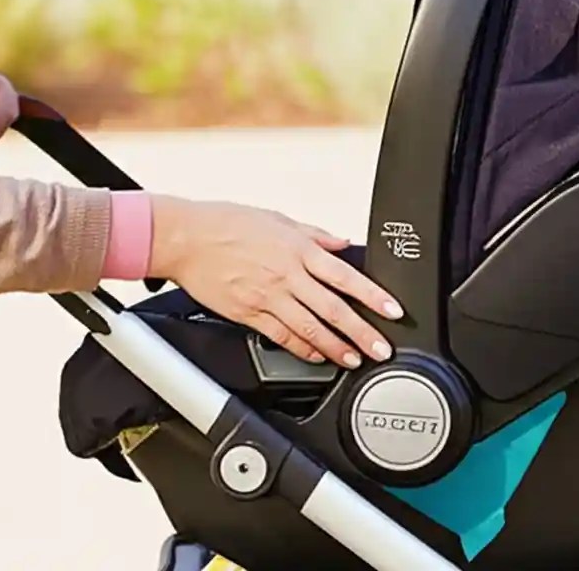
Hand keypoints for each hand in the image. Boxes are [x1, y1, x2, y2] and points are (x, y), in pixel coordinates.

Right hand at [148, 197, 401, 367]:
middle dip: (361, 332)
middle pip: (333, 309)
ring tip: (354, 360)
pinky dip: (302, 348)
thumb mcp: (278, 218)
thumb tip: (343, 242)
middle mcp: (287, 275)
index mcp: (298, 249)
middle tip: (381, 349)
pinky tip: (317, 355)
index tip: (392, 310)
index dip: (372, 295)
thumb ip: (315, 234)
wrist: (185, 239)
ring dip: (335, 347)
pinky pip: (281, 336)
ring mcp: (267, 297)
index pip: (345, 276)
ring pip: (309, 328)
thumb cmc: (226, 223)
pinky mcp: (248, 314)